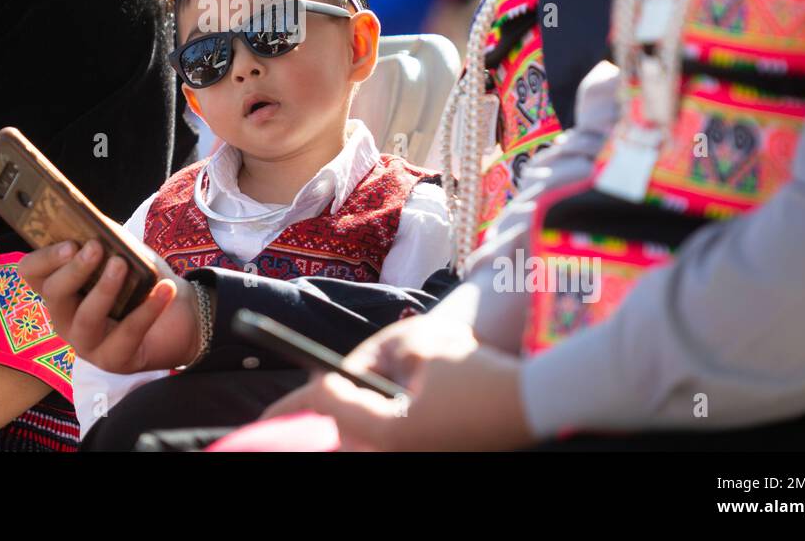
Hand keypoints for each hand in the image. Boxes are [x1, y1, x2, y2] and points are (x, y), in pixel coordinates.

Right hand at [17, 240, 202, 373]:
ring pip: (85, 318)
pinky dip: (147, 309)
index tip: (71, 243)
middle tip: (95, 248)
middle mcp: (65, 317)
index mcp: (60, 286)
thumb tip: (93, 221)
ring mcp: (86, 343)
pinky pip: (127, 334)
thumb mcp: (123, 251)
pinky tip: (164, 289)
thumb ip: (107, 236)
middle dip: (74, 270)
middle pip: (54, 294)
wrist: (179, 315)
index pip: (32, 272)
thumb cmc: (140, 280)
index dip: (45, 257)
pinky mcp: (114, 360)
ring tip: (122, 265)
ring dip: (104, 289)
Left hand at [261, 313, 534, 450]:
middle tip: (275, 427)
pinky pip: (384, 449)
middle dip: (308, 428)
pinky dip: (365, 436)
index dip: (292, 405)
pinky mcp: (430, 456)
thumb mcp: (416, 346)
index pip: (325, 413)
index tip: (267, 409)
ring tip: (313, 422)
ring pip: (359, 448)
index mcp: (388, 429)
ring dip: (338, 432)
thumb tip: (339, 376)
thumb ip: (369, 358)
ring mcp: (414, 459)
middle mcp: (396, 454)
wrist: (537, 402)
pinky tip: (354, 424)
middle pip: (336, 442)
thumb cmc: (476, 369)